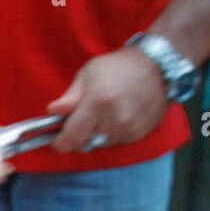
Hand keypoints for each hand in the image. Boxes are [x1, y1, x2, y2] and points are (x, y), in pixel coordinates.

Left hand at [45, 47, 168, 151]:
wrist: (157, 66)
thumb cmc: (117, 68)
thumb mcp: (87, 75)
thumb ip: (69, 98)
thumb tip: (52, 112)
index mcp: (97, 102)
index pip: (71, 138)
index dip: (60, 142)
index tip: (56, 139)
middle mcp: (114, 119)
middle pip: (84, 143)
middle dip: (77, 135)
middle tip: (82, 118)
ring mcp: (129, 128)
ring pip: (99, 144)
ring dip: (95, 134)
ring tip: (102, 114)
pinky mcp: (139, 133)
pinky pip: (115, 142)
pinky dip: (110, 133)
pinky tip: (116, 116)